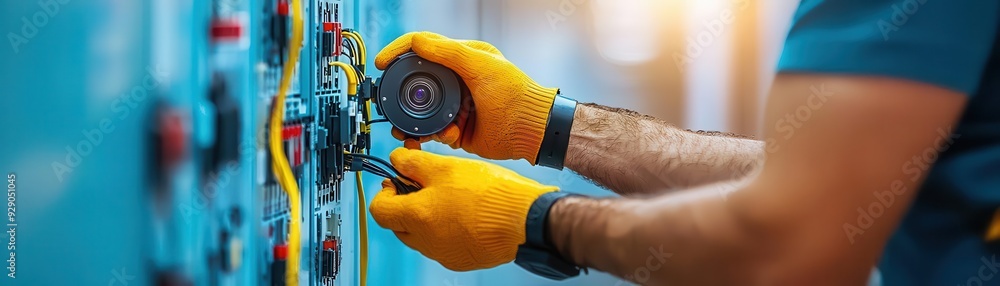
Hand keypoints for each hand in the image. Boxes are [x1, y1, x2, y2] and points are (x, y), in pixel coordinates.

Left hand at [369, 148, 557, 270]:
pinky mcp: (461, 259)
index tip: (398, 180)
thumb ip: (415, 163)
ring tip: (450, 196)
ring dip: (426, 215)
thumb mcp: (447, 167)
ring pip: (420, 234)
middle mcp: (426, 241)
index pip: (379, 210)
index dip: (385, 191)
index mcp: (417, 217)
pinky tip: (465, 212)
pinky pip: (442, 244)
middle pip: (398, 224)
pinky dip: (446, 229)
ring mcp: (443, 253)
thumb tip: (397, 159)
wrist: (527, 220)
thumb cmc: (491, 194)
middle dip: (405, 203)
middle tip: (424, 184)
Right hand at [376, 31, 559, 163]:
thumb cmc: (515, 94)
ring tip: (407, 131)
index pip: (423, 50)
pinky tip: (444, 137)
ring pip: (422, 112)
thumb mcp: (480, 65)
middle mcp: (456, 82)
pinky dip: (433, 137)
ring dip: (413, 123)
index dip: (399, 53)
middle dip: (401, 97)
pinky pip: (434, 133)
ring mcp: (455, 106)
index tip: (382, 63)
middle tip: (389, 106)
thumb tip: (416, 41)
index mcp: (462, 59)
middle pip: (417, 84)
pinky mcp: (457, 130)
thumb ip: (448, 52)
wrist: (531, 130)